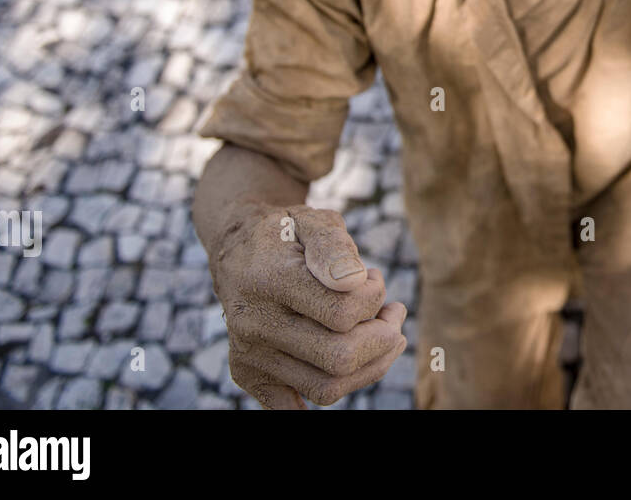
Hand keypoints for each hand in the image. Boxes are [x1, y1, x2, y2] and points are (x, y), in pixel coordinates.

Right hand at [209, 204, 407, 408]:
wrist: (238, 249)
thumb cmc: (287, 233)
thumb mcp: (313, 220)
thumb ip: (333, 246)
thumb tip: (354, 281)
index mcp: (269, 280)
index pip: (344, 312)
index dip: (374, 296)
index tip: (373, 277)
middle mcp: (254, 324)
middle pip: (340, 358)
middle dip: (383, 336)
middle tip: (392, 312)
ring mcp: (250, 355)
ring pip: (328, 388)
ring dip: (372, 364)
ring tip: (384, 333)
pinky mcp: (249, 375)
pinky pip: (293, 409)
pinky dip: (329, 392)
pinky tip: (353, 368)